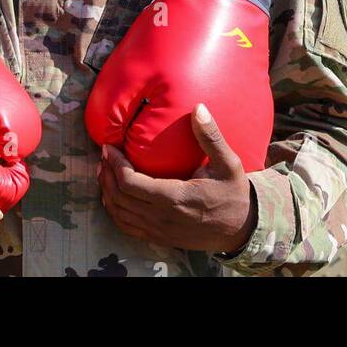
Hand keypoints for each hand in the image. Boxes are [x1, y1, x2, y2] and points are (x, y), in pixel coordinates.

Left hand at [97, 103, 256, 254]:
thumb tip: (198, 108)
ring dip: (108, 193)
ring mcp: (161, 231)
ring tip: (104, 171)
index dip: (115, 165)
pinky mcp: (161, 238)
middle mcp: (163, 218)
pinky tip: (114, 197)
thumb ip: (211, 137)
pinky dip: (116, 212)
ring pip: (121, 215)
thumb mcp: (229, 163)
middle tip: (104, 155)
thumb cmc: (234, 194)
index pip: (132, 184)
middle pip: (120, 199)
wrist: (242, 229)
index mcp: (176, 198)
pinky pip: (129, 228)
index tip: (109, 147)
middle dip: (107, 175)